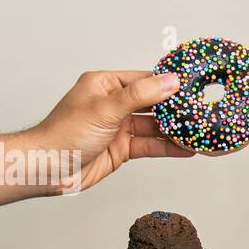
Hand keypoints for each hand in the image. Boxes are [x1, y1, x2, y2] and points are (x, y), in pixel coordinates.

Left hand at [26, 70, 195, 193]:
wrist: (48, 168)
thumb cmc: (65, 133)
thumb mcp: (106, 108)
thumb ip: (140, 96)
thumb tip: (169, 82)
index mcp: (105, 85)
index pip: (144, 79)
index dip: (167, 83)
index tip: (191, 86)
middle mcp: (113, 104)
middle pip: (152, 104)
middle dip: (175, 110)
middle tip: (200, 112)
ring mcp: (118, 127)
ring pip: (153, 127)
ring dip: (174, 131)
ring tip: (198, 132)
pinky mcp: (122, 148)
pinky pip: (150, 145)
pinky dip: (167, 148)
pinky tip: (185, 149)